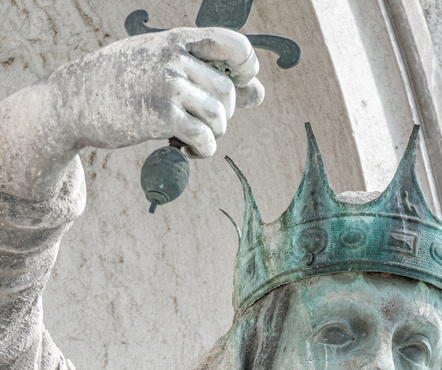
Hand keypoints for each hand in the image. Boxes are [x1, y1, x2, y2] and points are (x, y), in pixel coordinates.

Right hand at [51, 27, 262, 157]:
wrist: (76, 99)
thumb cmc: (122, 83)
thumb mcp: (164, 67)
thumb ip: (208, 74)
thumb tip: (259, 91)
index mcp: (178, 40)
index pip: (235, 44)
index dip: (247, 68)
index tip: (239, 85)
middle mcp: (176, 59)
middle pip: (229, 90)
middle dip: (224, 115)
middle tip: (204, 123)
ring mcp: (169, 86)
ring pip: (220, 115)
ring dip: (214, 134)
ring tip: (196, 137)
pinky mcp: (162, 116)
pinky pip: (204, 138)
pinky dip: (204, 151)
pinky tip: (190, 151)